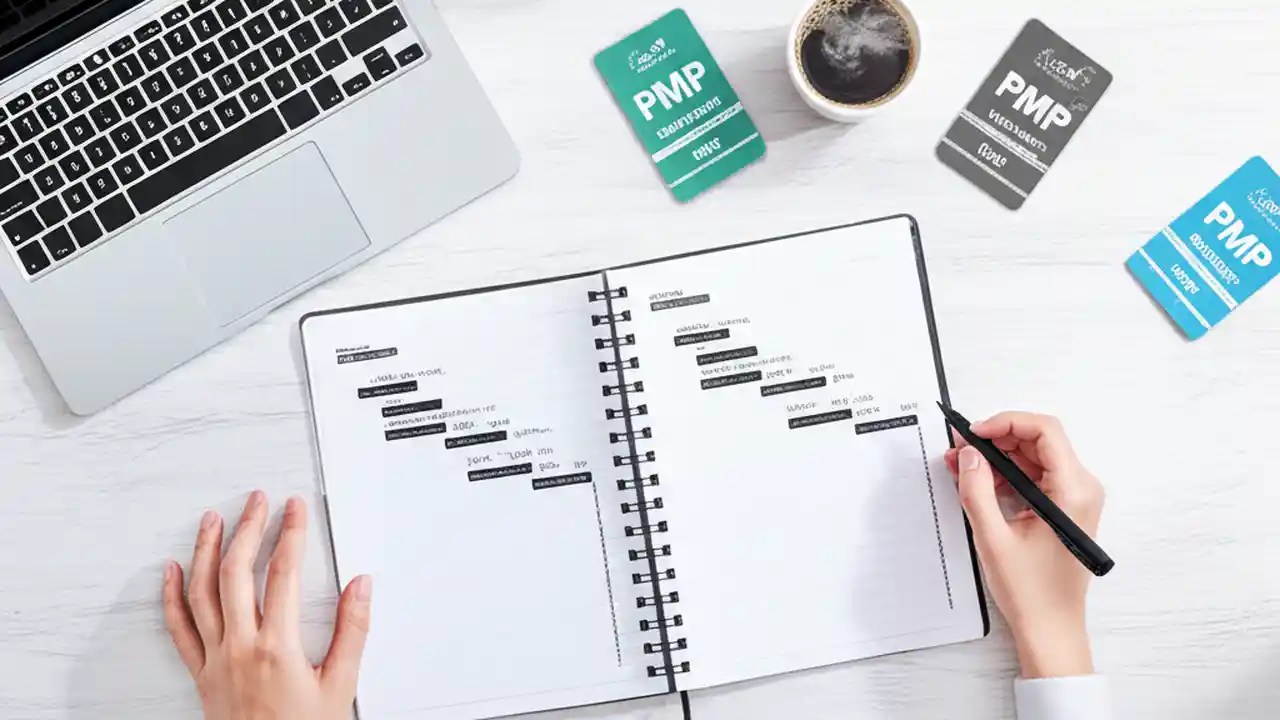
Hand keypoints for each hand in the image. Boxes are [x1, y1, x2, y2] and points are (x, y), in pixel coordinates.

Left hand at [162, 491, 372, 718]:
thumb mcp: (340, 685)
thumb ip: (351, 631)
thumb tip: (360, 587)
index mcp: (277, 647)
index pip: (283, 573)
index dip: (290, 534)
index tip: (295, 510)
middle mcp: (240, 647)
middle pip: (237, 572)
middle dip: (249, 529)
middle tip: (258, 502)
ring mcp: (215, 659)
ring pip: (202, 592)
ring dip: (206, 550)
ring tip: (213, 520)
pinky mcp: (201, 674)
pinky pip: (179, 628)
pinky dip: (171, 596)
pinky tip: (172, 570)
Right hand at [944, 412, 1103, 678]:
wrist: (1051, 627)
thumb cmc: (1031, 592)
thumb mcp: (993, 538)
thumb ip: (977, 490)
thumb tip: (968, 454)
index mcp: (1073, 492)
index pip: (1044, 431)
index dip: (1005, 423)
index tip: (973, 433)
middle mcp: (1081, 489)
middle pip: (1038, 441)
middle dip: (996, 439)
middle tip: (959, 448)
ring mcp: (1074, 498)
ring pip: (1033, 457)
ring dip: (997, 457)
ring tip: (961, 465)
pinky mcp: (1063, 507)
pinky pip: (1034, 476)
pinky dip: (1005, 474)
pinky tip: (977, 481)